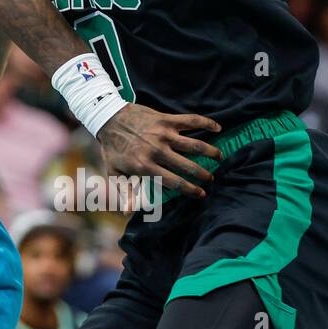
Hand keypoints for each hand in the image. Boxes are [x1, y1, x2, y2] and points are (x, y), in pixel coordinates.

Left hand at [96, 104, 222, 198]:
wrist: (108, 117)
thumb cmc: (112, 147)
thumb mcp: (114, 171)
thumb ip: (125, 191)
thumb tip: (129, 212)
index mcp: (145, 165)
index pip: (174, 182)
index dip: (190, 190)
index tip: (201, 194)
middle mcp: (157, 150)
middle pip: (188, 166)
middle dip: (203, 175)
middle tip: (210, 178)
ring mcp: (163, 133)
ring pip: (195, 145)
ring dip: (211, 152)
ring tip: (219, 157)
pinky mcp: (166, 119)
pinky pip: (191, 120)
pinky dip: (207, 123)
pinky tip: (218, 128)